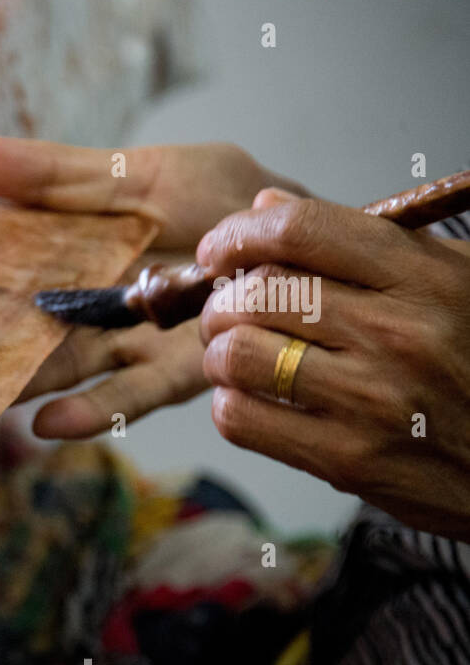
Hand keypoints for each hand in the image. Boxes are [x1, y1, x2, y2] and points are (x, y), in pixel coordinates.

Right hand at [0, 131, 305, 436]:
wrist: (316, 243)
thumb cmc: (228, 199)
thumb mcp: (136, 176)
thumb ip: (53, 177)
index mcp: (78, 251)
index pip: (6, 268)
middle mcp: (97, 305)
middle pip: (28, 328)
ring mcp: (136, 343)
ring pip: (69, 367)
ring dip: (25, 387)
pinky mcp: (181, 374)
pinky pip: (130, 395)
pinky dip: (91, 411)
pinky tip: (47, 423)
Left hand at [198, 188, 469, 540]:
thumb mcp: (449, 281)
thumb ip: (360, 242)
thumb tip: (268, 204)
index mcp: (423, 278)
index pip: (303, 231)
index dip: (240, 233)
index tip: (217, 248)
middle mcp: (397, 335)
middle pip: (258, 294)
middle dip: (222, 299)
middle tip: (227, 310)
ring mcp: (371, 401)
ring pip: (238, 354)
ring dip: (219, 353)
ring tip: (236, 355)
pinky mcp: (347, 460)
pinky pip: (241, 419)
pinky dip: (230, 404)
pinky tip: (253, 398)